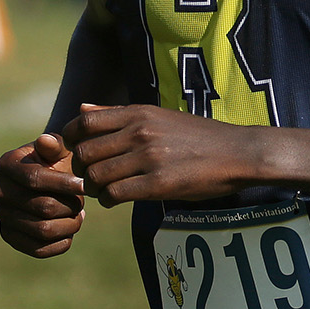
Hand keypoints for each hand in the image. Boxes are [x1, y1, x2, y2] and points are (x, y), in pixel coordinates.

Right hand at [0, 134, 84, 257]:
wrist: (47, 180)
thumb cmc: (56, 160)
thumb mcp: (58, 148)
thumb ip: (54, 144)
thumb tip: (45, 140)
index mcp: (6, 164)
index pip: (36, 179)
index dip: (65, 185)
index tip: (86, 186)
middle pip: (43, 207)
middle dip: (71, 206)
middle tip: (82, 202)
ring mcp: (1, 215)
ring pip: (44, 230)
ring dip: (70, 225)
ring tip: (79, 215)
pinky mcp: (9, 236)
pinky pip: (38, 249)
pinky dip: (61, 243)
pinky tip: (70, 231)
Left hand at [61, 104, 259, 206]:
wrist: (238, 152)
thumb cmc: (197, 136)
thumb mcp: (158, 115)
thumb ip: (117, 114)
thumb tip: (81, 107)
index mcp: (138, 113)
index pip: (84, 122)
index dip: (71, 140)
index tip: (77, 152)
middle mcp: (140, 132)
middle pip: (85, 152)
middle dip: (81, 169)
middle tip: (91, 177)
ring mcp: (149, 158)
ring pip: (97, 176)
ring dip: (94, 188)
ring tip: (105, 190)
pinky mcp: (159, 184)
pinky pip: (115, 194)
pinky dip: (109, 200)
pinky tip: (118, 199)